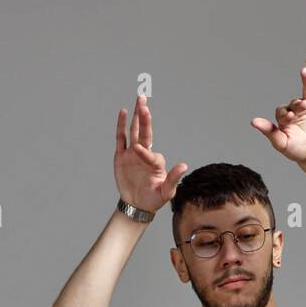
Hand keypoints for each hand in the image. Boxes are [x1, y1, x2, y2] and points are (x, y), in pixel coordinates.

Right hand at [114, 94, 187, 214]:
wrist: (137, 206)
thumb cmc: (153, 200)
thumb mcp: (166, 193)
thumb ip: (173, 179)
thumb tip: (184, 165)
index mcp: (155, 162)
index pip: (150, 152)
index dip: (145, 152)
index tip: (138, 152)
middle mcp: (144, 154)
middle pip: (145, 132)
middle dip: (144, 117)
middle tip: (143, 101)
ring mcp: (132, 154)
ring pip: (134, 131)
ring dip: (136, 116)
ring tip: (139, 100)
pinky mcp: (121, 157)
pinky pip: (121, 138)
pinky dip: (121, 125)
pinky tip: (123, 112)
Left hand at [250, 57, 305, 164]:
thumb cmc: (296, 150)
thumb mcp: (282, 143)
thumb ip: (269, 131)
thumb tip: (253, 121)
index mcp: (284, 118)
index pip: (281, 111)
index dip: (285, 114)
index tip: (289, 118)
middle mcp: (295, 109)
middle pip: (294, 101)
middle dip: (297, 104)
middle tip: (301, 108)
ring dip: (305, 80)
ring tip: (304, 72)